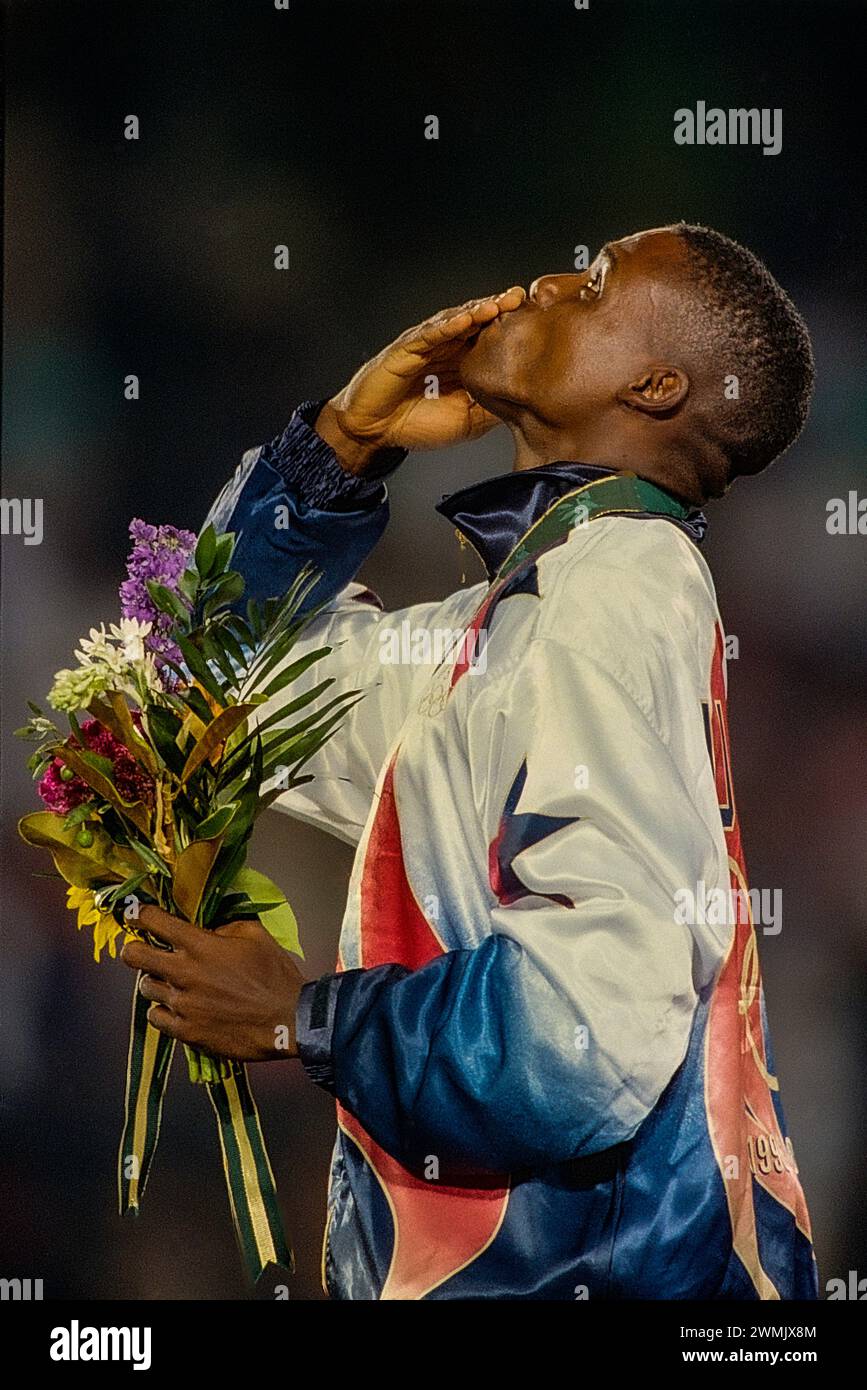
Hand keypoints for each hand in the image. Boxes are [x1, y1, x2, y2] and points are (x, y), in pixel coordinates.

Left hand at [120, 905, 305, 1060]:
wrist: (288, 1020)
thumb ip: (224, 928)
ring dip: (156, 981)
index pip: (154, 922)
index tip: (136, 915)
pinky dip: (163, 1010)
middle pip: (134, 956)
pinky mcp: (186, 1032)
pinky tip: (177, 1007)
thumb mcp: (255, 934)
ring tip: (172, 983)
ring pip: (146, 988)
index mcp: (201, 946)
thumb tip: (206, 933)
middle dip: (133, 949)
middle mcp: (185, 973)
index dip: (139, 914)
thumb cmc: (275, 975)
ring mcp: (183, 1005)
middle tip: (141, 950)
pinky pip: (156, 1017)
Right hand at [316, 285, 525, 471]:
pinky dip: (447, 326)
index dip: (510, 328)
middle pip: (476, 322)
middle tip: (522, 299)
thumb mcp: (467, 422)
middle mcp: (445, 349)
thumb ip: (491, 410)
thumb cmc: (416, 424)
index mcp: (461, 363)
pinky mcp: (406, 350)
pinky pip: (429, 335)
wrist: (376, 432)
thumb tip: (526, 405)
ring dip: (477, 311)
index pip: (489, 338)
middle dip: (499, 309)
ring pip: (455, 322)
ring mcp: (426, 346)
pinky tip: (465, 319)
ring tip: (500, 303)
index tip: (536, 320)